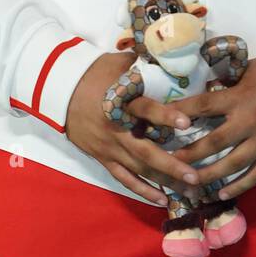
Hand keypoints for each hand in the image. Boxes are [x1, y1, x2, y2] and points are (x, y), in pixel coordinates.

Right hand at [65, 51, 203, 204]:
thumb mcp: (118, 62)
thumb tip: (171, 56)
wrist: (60, 89)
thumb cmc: (93, 73)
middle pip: (145, 151)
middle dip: (171, 165)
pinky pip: (125, 179)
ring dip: (164, 182)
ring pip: (139, 169)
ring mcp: (110, 148)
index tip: (186, 123)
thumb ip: (144, 63)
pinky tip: (163, 200)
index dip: (165, 116)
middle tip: (195, 176)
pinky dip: (143, 190)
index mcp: (121, 103)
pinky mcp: (104, 158)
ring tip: (190, 191)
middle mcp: (116, 130)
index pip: (145, 110)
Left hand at [167, 55, 255, 200]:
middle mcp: (250, 122)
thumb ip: (227, 83)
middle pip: (213, 142)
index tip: (160, 123)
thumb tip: (202, 90)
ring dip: (209, 175)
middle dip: (188, 154)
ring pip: (232, 164)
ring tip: (189, 183)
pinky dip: (239, 186)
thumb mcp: (249, 69)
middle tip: (166, 163)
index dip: (180, 115)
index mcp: (240, 97)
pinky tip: (222, 194)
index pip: (203, 107)